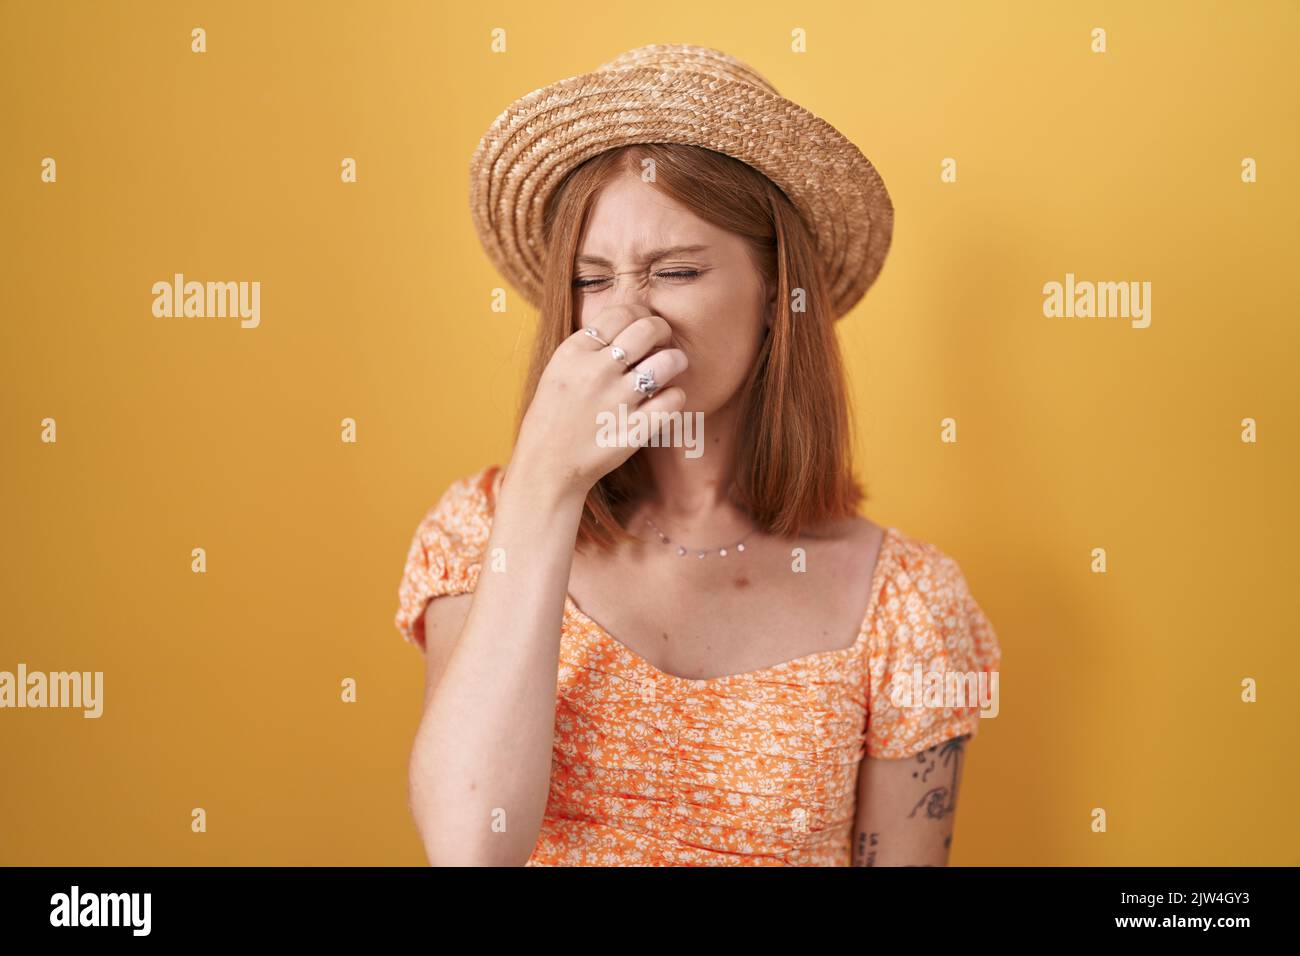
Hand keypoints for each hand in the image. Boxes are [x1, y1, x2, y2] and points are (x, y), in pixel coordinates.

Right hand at [510, 303, 688, 499]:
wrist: (547, 466)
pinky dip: (676, 395)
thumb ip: (589, 345)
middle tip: (664, 340)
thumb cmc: (554, 416)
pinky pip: (673, 399)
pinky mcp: (634, 429)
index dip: (640, 313)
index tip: (644, 324)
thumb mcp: (558, 370)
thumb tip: (629, 320)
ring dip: (676, 359)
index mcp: (574, 353)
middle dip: (663, 329)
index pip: (620, 313)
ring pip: (667, 362)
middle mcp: (596, 372)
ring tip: (673, 365)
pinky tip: (667, 398)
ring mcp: (616, 401)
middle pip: (647, 329)